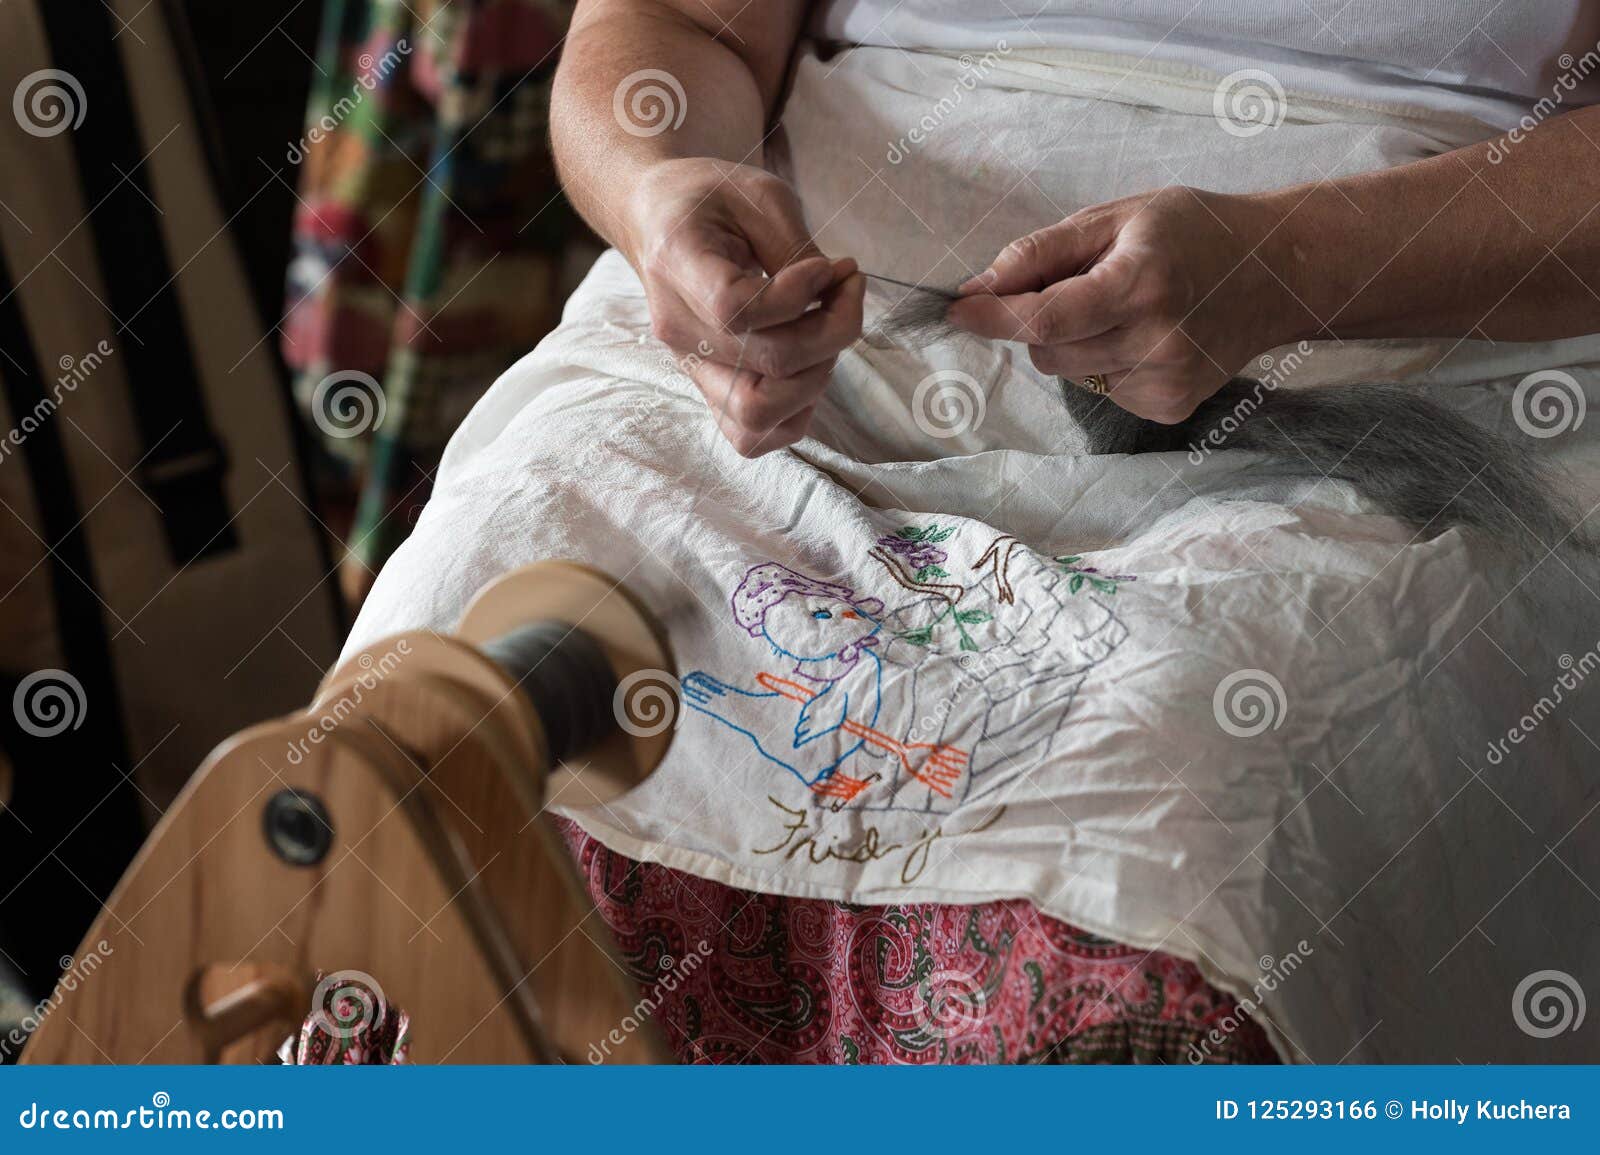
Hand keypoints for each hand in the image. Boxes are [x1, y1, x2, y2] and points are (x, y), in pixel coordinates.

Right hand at [627, 158, 863, 454]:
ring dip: (815, 379)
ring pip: (757, 416)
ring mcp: (689, 365)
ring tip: (825, 332)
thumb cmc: (711, 199)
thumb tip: (832, 294)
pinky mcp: (706, 387)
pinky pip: (751, 435)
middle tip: (847, 288)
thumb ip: (796, 248)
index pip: (735, 310)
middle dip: (832, 331)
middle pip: (767, 365)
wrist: (657, 218)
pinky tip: (810, 364)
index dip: (797, 296)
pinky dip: (795, 412)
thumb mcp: (760, 195)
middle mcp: (678, 326)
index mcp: (678, 263)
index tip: (827, 267)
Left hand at [947, 187, 1291, 423]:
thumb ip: (1042, 253)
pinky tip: (1146, 336)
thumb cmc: (1192, 233)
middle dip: (1041, 320)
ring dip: (1073, 342)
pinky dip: (1105, 362)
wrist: (1275, 273)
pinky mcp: (1170, 407)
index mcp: (1141, 283)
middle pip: (1047, 350)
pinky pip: (1100, 389)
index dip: (993, 317)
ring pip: (1068, 372)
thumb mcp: (1117, 217)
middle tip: (1084, 284)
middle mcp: (1156, 341)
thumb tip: (977, 287)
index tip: (956, 308)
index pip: (1044, 318)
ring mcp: (1166, 382)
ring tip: (1123, 307)